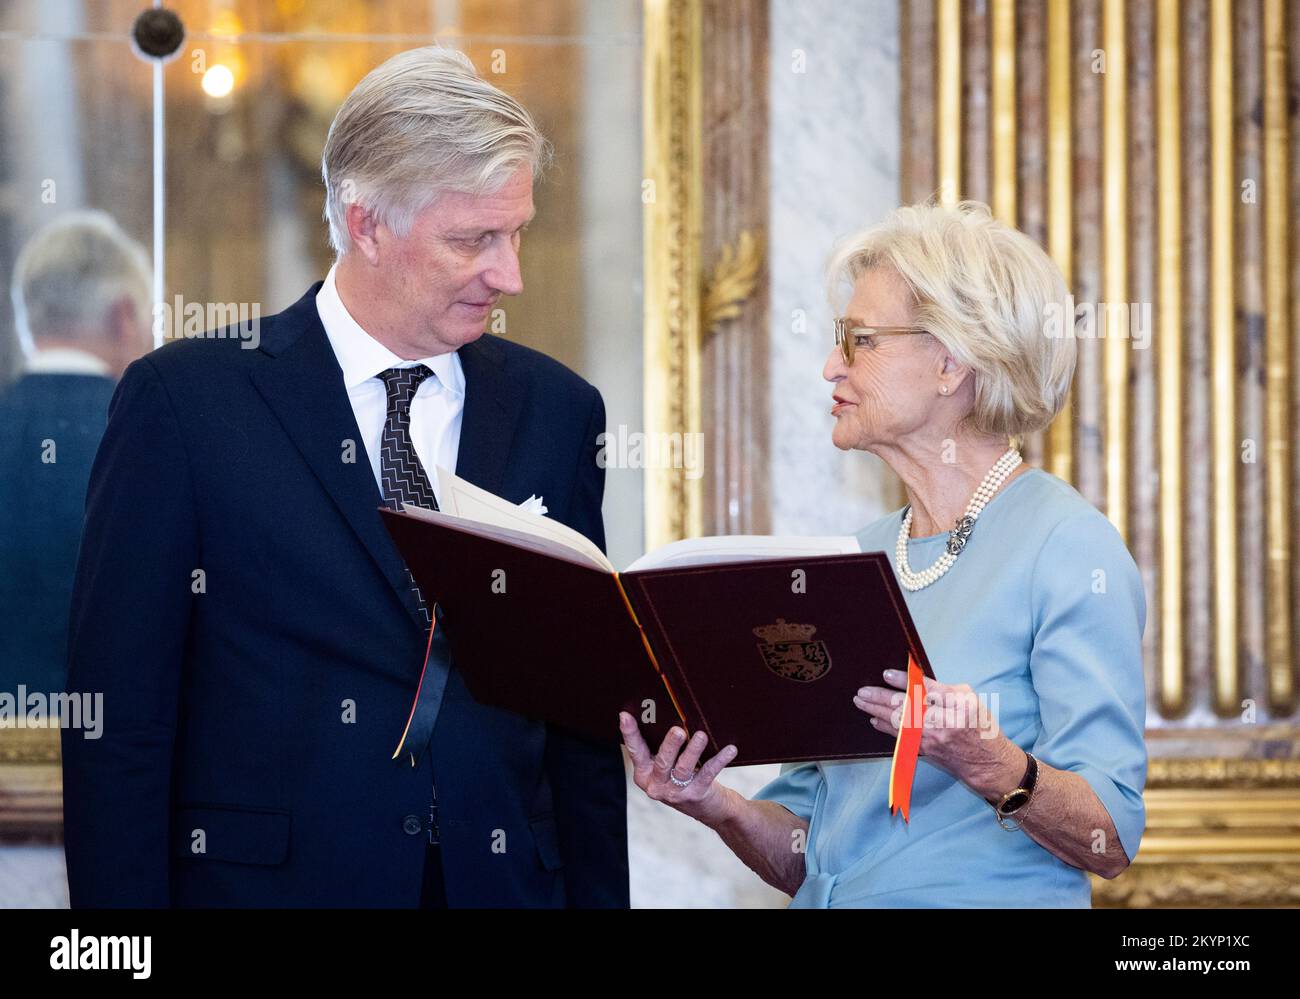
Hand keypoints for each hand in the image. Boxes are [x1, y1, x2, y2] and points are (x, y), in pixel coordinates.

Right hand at [618, 712, 737, 827]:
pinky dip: (719, 760)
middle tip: (679, 731)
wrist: (707, 808)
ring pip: (683, 769)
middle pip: (662, 762)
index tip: (625, 715)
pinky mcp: (696, 795)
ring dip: (693, 751)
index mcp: (643, 774)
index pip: (636, 751)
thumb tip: (666, 714)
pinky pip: (707, 774)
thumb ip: (660, 747)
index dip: (630, 733)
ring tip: (701, 736)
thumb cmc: (682, 777)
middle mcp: (656, 786)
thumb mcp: (666, 766)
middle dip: (670, 745)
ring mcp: (675, 793)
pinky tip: (729, 750)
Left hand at [852, 668, 1006, 787]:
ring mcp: (934, 739)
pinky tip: (874, 718)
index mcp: (960, 705)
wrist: (987, 762)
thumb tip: (915, 678)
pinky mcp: (926, 750)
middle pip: (907, 707)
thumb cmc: (980, 726)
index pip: (927, 690)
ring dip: (877, 711)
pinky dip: (885, 727)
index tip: (886, 674)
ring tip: (861, 701)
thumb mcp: (970, 700)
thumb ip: (944, 689)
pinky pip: (900, 736)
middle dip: (881, 698)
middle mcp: (945, 723)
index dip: (904, 681)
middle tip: (863, 691)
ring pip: (899, 722)